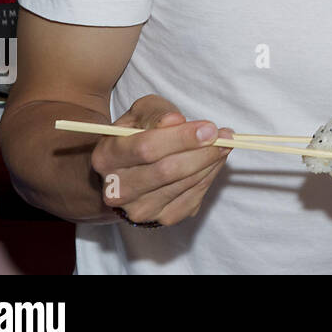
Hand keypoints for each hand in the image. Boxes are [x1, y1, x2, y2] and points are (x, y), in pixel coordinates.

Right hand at [91, 94, 232, 226]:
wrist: (131, 167)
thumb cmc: (139, 132)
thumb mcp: (142, 112)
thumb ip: (157, 113)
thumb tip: (175, 120)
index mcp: (106, 157)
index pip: (146, 148)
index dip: (181, 138)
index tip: (210, 128)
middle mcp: (117, 189)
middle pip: (167, 171)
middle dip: (202, 152)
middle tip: (226, 136)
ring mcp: (138, 209)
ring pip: (184, 184)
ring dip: (211, 162)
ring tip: (225, 144)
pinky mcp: (161, 219)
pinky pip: (194, 198)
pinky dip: (210, 176)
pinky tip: (215, 161)